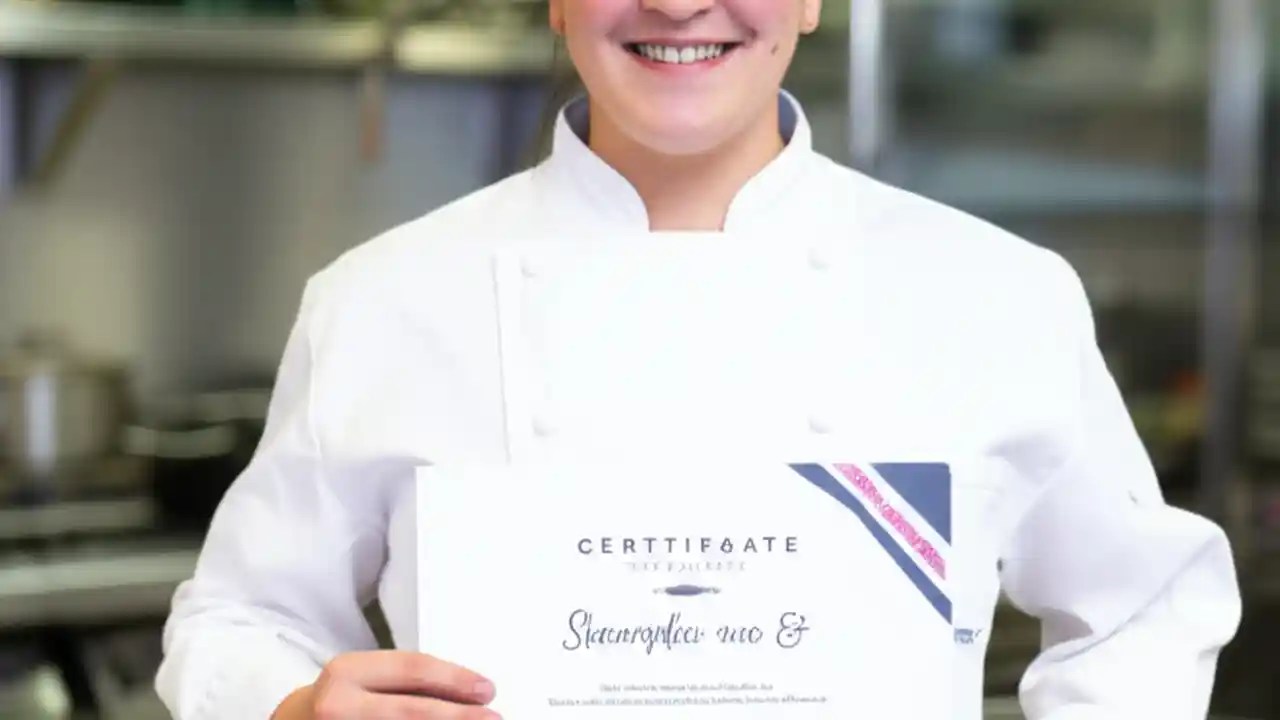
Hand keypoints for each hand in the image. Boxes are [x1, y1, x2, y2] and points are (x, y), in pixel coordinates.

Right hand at [272, 650, 498, 718]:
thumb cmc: (340, 699)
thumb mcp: (364, 678)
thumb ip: (407, 683)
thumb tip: (468, 693)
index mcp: (347, 672)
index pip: (412, 670)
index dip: (455, 679)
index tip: (487, 689)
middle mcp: (339, 705)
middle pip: (411, 710)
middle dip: (458, 717)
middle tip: (494, 717)